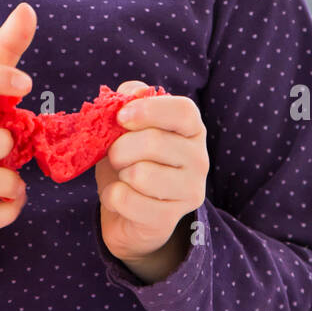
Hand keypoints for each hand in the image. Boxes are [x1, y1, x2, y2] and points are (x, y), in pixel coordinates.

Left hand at [95, 80, 208, 265]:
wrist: (129, 211)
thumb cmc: (130, 159)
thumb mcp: (126, 126)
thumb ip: (130, 101)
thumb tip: (134, 91)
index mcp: (192, 130)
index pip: (183, 111)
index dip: (148, 110)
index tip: (121, 117)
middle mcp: (199, 159)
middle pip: (155, 142)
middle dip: (120, 148)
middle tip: (114, 154)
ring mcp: (189, 191)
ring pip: (140, 174)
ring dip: (119, 173)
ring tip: (124, 176)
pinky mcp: (169, 218)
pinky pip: (126, 199)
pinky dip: (112, 197)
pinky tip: (121, 198)